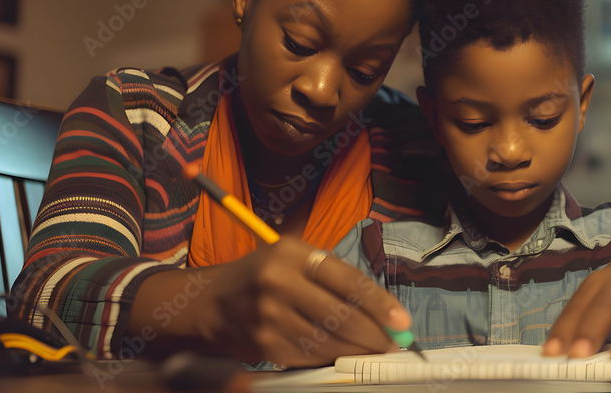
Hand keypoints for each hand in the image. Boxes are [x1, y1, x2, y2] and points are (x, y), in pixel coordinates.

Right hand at [133, 238, 409, 366]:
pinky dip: (331, 358)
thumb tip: (382, 309)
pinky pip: (310, 357)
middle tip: (394, 343)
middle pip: (341, 316)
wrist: (208, 303)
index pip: (346, 279)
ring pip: (328, 341)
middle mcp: (277, 283)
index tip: (401, 321)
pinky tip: (342, 354)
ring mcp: (268, 318)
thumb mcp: (292, 257)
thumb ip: (333, 276)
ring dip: (357, 350)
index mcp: (290, 254)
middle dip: (374, 335)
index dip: (378, 303)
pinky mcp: (264, 347)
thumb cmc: (262, 275)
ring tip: (373, 349)